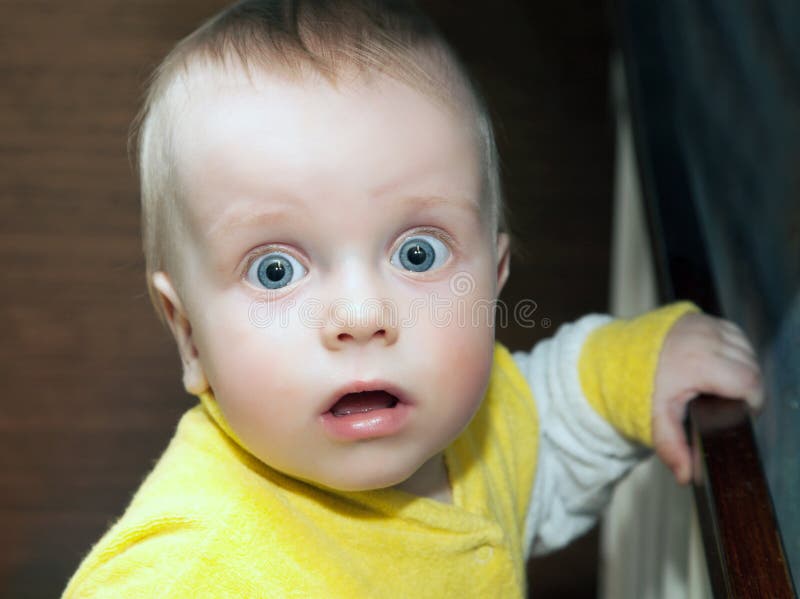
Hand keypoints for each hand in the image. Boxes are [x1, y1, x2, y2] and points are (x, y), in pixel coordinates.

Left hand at [651, 312, 762, 483]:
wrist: (617, 355)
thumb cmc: (637, 387)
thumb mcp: (655, 419)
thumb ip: (672, 447)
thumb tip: (687, 477)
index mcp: (698, 363)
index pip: (749, 382)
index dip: (753, 400)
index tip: (742, 412)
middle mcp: (704, 338)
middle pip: (750, 366)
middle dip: (747, 387)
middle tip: (730, 402)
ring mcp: (703, 324)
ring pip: (745, 348)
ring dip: (741, 367)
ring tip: (723, 385)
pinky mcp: (701, 317)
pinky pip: (733, 334)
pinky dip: (733, 349)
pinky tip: (720, 365)